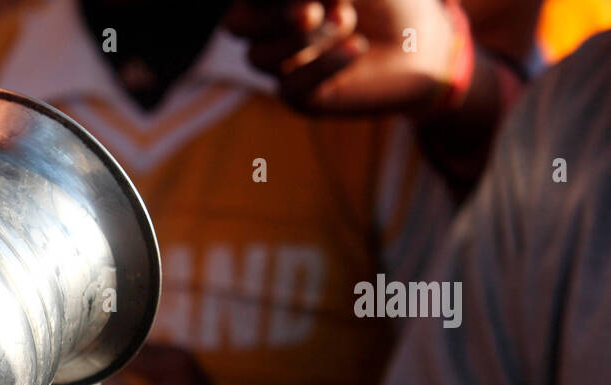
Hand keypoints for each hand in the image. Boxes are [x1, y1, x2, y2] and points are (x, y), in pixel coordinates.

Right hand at [225, 0, 461, 114]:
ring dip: (302, 36)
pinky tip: (356, 48)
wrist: (424, 43)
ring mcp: (285, 65)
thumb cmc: (389, 1)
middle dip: (268, 15)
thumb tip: (303, 3)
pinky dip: (324, 64)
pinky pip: (291, 86)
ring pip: (259, 57)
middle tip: (310, 10)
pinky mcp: (302, 97)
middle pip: (237, 24)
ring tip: (347, 20)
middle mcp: (274, 30)